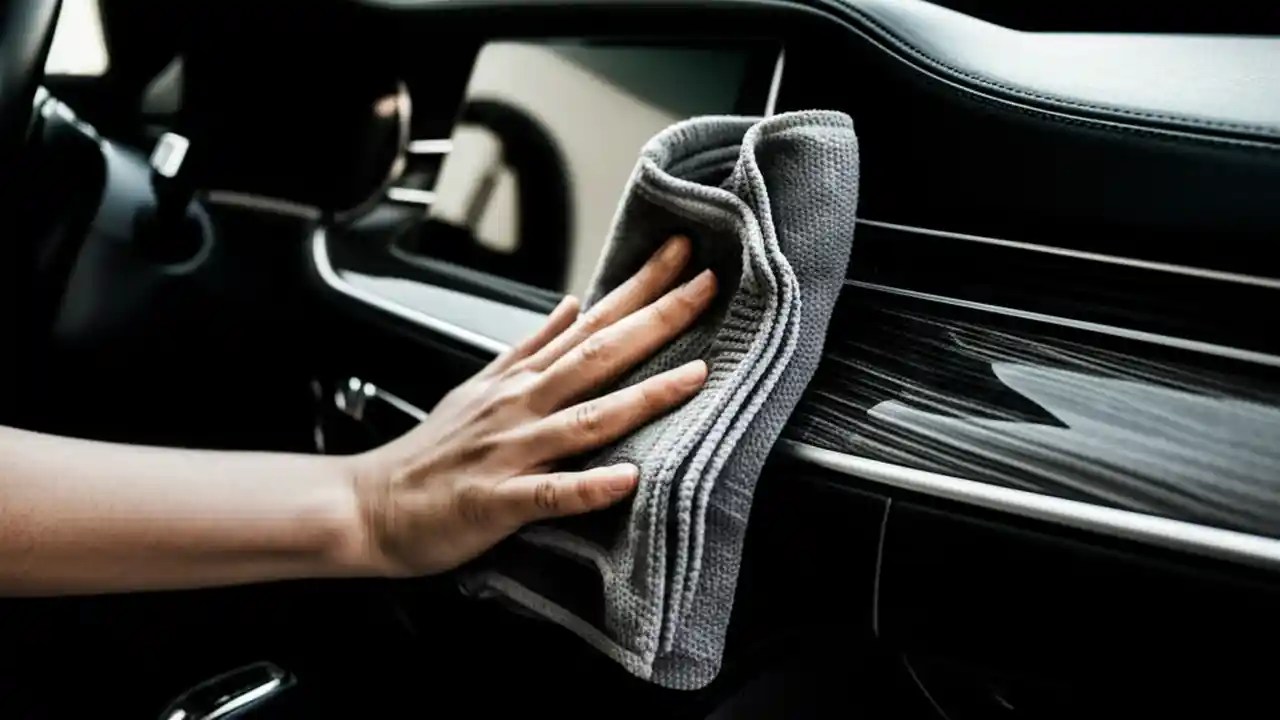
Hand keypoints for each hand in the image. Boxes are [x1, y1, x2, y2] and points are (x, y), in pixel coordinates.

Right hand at [349, 236, 714, 576]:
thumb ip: (531, 346)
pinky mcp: (497, 500)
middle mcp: (521, 405)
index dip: (638, 287)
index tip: (684, 254)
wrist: (370, 503)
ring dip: (643, 396)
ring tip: (695, 376)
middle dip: (656, 319)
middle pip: (597, 354)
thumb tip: (572, 303)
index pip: (590, 321)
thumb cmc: (432, 451)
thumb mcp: (481, 384)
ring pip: (585, 418)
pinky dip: (590, 485)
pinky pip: (550, 494)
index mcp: (521, 378)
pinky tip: (628, 478)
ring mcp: (511, 451)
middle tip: (707, 284)